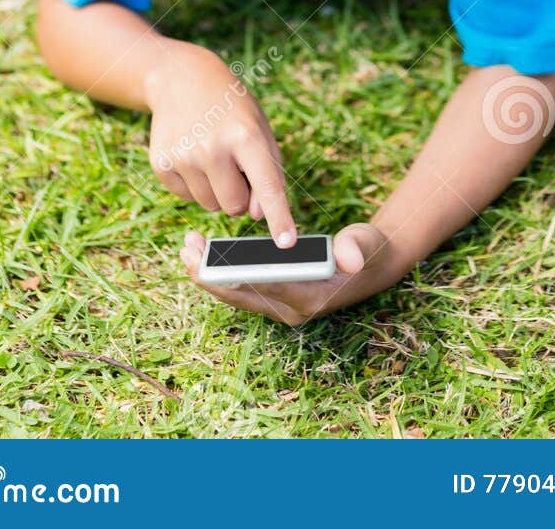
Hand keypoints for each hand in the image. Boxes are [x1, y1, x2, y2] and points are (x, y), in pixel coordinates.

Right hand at [145, 41, 295, 246]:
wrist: (181, 77)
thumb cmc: (231, 108)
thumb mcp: (259, 127)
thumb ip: (267, 171)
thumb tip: (256, 216)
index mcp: (246, 135)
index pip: (267, 185)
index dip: (279, 216)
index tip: (287, 243)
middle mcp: (213, 147)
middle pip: (234, 207)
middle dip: (239, 195)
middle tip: (234, 163)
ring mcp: (184, 157)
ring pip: (211, 206)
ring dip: (216, 190)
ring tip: (212, 154)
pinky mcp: (161, 164)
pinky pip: (187, 198)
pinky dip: (194, 184)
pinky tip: (191, 154)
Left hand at [180, 223, 404, 325]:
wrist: (368, 268)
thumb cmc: (365, 252)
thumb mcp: (365, 243)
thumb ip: (356, 248)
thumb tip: (349, 258)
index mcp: (309, 297)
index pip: (267, 288)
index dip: (236, 276)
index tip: (210, 263)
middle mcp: (290, 310)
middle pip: (242, 296)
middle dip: (211, 276)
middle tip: (187, 252)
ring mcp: (280, 308)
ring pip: (236, 296)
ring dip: (209, 275)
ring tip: (186, 249)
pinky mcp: (273, 300)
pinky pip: (240, 291)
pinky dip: (220, 274)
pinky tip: (202, 255)